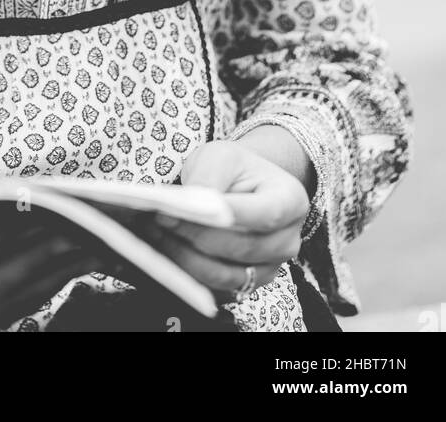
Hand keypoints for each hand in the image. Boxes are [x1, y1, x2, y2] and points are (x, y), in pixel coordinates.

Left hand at [154, 139, 310, 300]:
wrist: (242, 185)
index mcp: (290, 201)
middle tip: (158, 219)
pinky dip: (187, 273)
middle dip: (195, 235)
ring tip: (155, 235)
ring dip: (185, 257)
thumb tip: (187, 206)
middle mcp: (287, 241)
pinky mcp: (247, 286)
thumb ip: (209, 179)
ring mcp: (269, 268)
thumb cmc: (234, 168)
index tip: (181, 209)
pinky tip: (165, 252)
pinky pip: (215, 288)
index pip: (263, 214)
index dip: (224, 216)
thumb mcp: (222, 157)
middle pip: (242, 248)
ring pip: (226, 274)